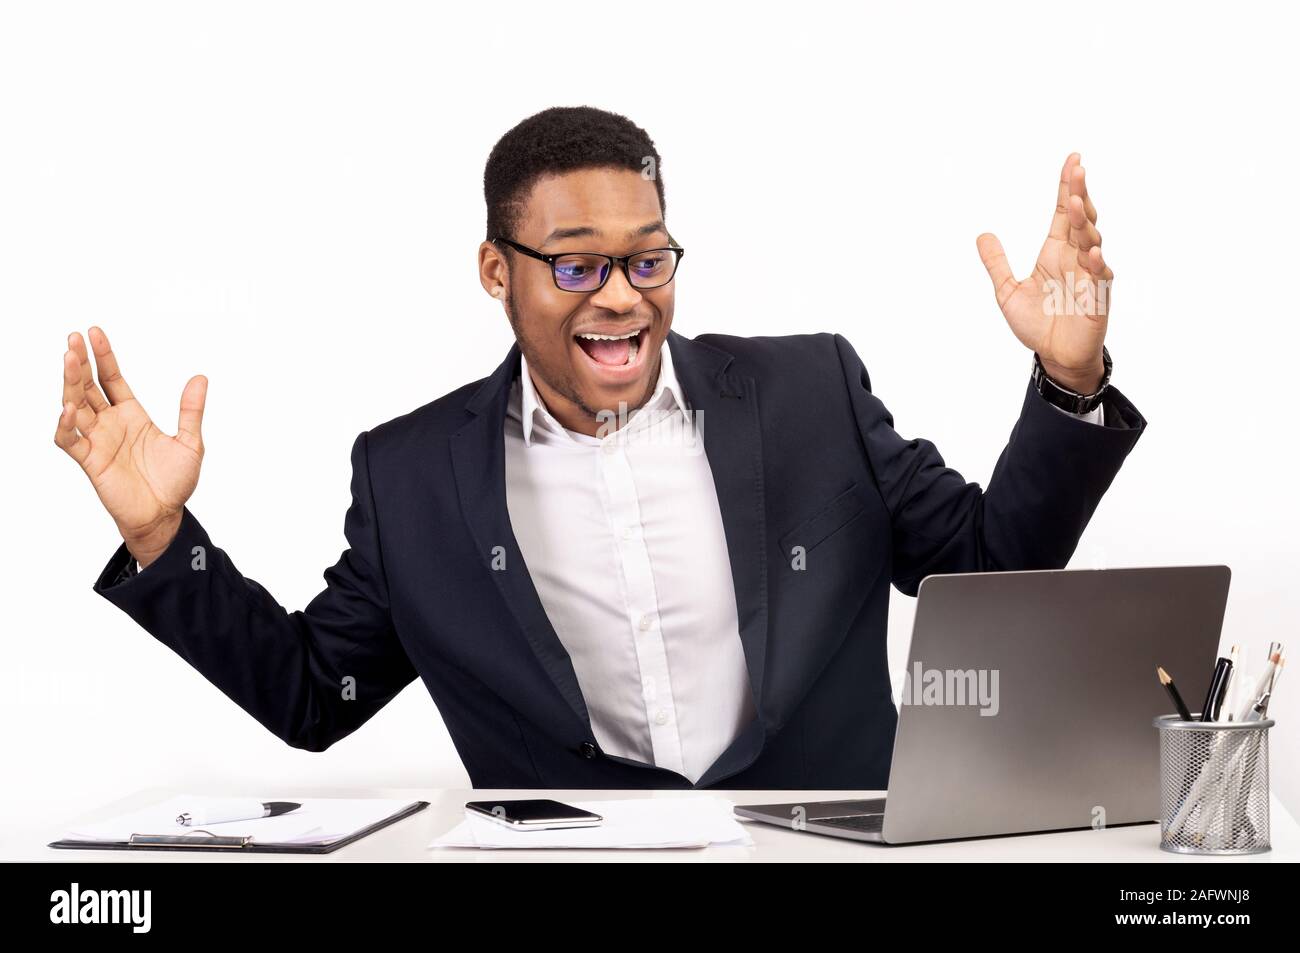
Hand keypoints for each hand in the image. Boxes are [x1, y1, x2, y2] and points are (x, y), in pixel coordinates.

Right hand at [53, 327, 206, 567]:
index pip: (111, 378)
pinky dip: (66, 425)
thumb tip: (200, 377)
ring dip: (69, 383)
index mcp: (132, 415)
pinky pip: (70, 440)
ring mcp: (98, 441)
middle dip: (79, 362)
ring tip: (68, 359)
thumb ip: (191, 410)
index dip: (102, 356)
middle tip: (72, 338)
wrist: (166, 515)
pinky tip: (68, 409)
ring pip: (75, 406)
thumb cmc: (175, 482)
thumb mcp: (190, 442)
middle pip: (88, 386)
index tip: (93, 332)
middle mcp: (111, 424)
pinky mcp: (90, 462)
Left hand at [977, 153, 1113, 393]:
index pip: (1062, 212)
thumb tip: (982, 235)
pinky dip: (1095, 261)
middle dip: (1079, 193)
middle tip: (1077, 169)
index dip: (1067, 186)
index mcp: (1055, 252)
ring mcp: (1089, 274)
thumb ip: (997, 264)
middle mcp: (1075, 257)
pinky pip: (1099, 274)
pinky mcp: (1097, 296)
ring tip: (1074, 203)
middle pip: (1079, 217)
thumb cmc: (1038, 324)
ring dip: (1083, 221)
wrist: (1054, 356)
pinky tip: (1089, 249)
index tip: (1072, 160)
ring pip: (1090, 239)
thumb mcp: (1008, 291)